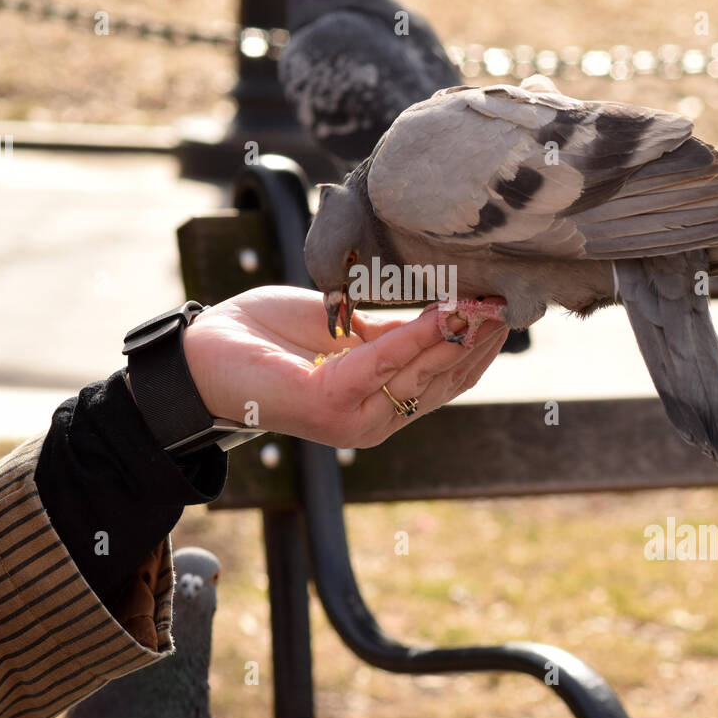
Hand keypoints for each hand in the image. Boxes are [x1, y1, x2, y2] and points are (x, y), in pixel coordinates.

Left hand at [180, 286, 507, 447]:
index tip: (507, 305)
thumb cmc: (270, 337)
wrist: (208, 352)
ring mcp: (355, 417)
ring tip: (486, 298)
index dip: (480, 344)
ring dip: (459, 332)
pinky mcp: (331, 403)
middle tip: (509, 297)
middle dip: (480, 337)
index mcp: (381, 403)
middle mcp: (376, 420)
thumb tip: (444, 308)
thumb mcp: (344, 327)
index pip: (448, 378)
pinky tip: (445, 307)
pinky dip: (419, 334)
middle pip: (446, 378)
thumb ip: (390, 330)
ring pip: (423, 371)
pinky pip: (386, 361)